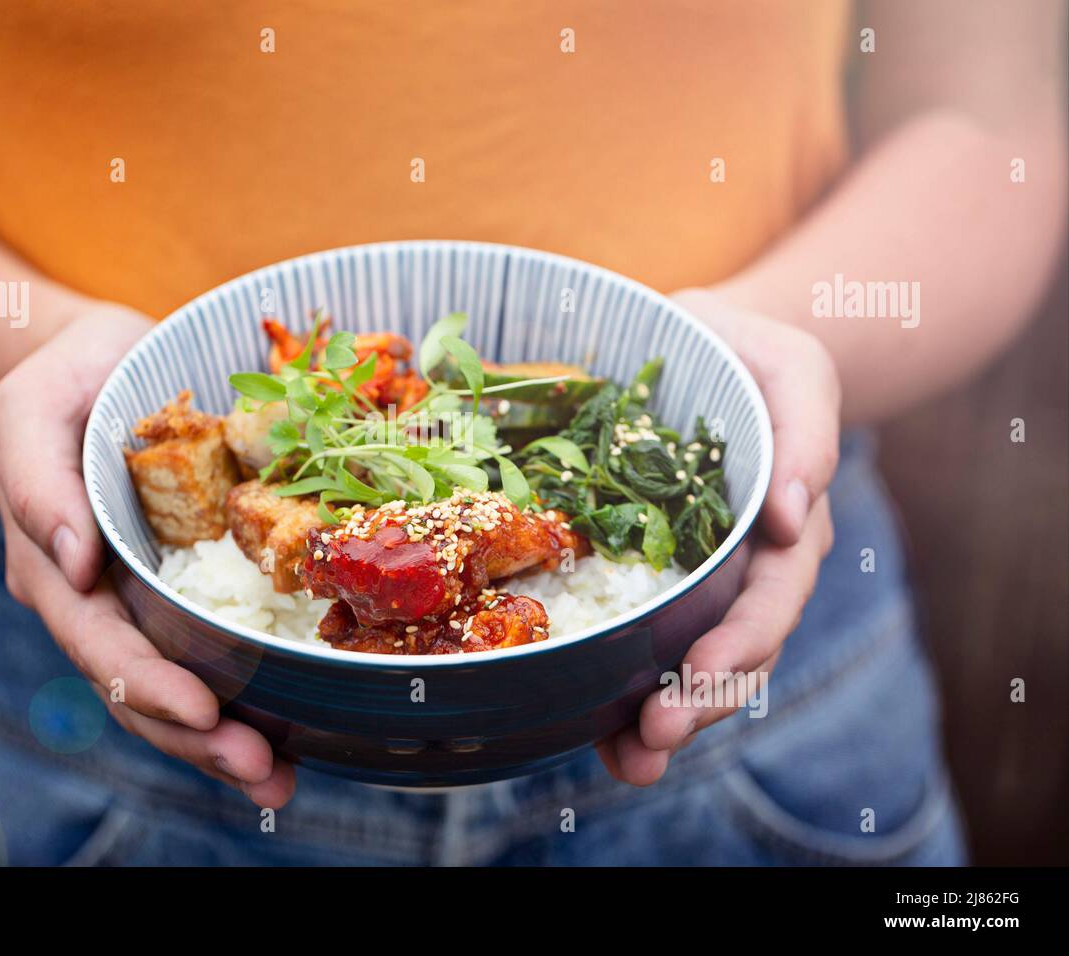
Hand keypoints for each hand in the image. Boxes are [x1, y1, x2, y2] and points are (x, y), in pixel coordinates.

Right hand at [0, 304, 295, 807]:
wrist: (100, 368)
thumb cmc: (66, 380)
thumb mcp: (30, 408)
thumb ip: (36, 478)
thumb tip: (72, 561)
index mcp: (53, 566)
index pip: (98, 640)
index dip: (147, 683)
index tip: (203, 712)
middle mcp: (94, 599)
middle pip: (137, 687)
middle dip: (197, 737)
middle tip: (263, 772)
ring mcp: (136, 603)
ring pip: (172, 689)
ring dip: (220, 742)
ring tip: (277, 780)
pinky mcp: (177, 593)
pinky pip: (205, 654)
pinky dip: (241, 698)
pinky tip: (286, 735)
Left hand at [597, 288, 839, 785]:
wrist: (703, 350)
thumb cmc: (749, 353)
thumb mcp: (792, 367)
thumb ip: (806, 431)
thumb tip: (798, 519)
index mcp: (786, 524)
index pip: (773, 596)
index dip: (742, 641)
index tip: (700, 674)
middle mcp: (748, 565)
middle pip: (737, 651)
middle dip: (698, 701)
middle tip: (651, 741)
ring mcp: (701, 579)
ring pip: (695, 665)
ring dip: (665, 718)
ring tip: (629, 761)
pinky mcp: (654, 579)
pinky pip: (647, 640)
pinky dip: (626, 692)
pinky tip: (596, 732)